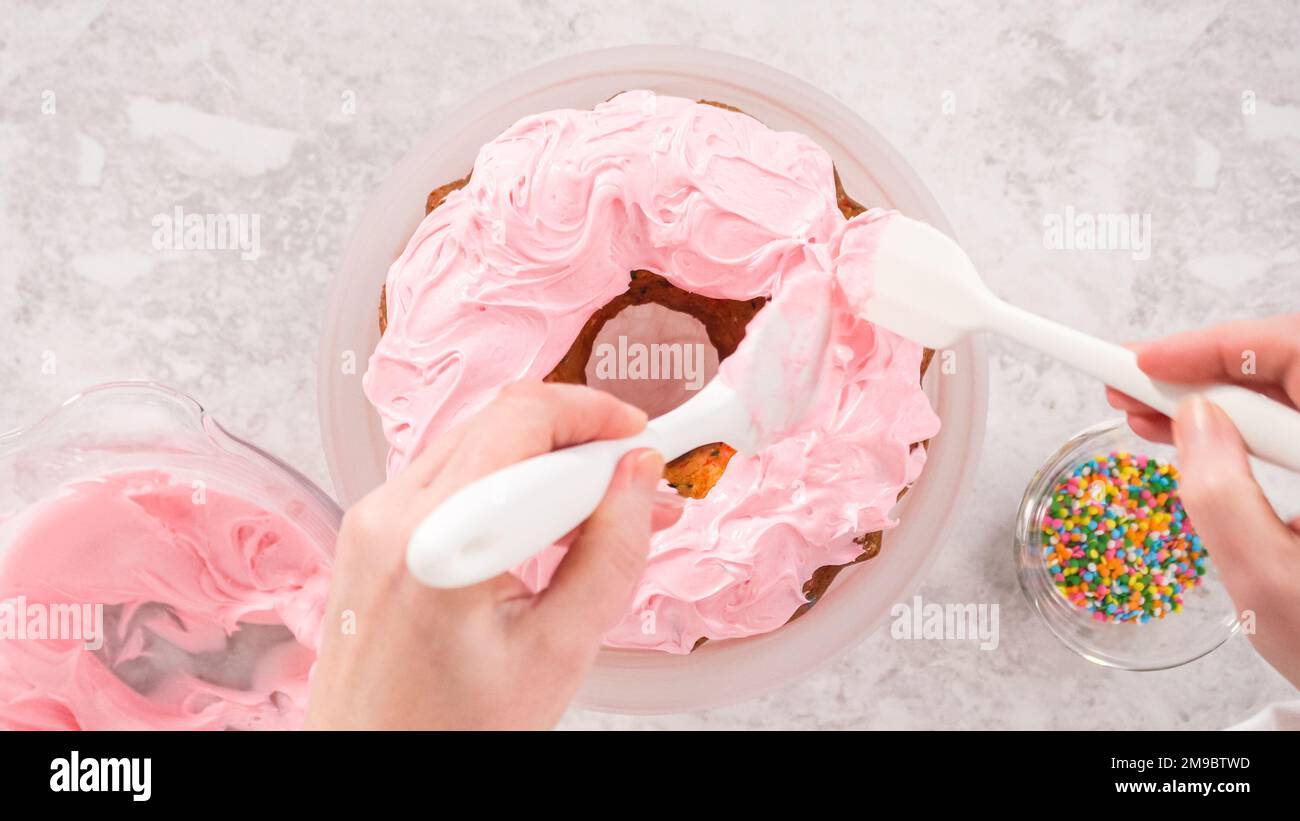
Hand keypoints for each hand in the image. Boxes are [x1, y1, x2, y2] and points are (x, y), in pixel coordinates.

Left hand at [305, 382, 669, 728]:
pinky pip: (452, 478)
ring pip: (478, 445)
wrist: (377, 766)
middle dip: (579, 440)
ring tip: (601, 514)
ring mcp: (374, 518)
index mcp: (436, 540)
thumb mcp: (559, 650)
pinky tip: (546, 530)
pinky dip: (507, 488)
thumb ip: (611, 553)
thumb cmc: (452, 731)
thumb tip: (639, 476)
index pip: (523, 420)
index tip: (643, 439)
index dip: (595, 415)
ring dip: (546, 465)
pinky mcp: (373, 530)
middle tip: (636, 479)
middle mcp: (391, 514)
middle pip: (500, 422)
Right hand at [1106, 315, 1299, 686]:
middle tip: (1131, 386)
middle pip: (1289, 368)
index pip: (1294, 356)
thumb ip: (1221, 497)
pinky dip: (1239, 426)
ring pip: (1287, 396)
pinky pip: (1291, 427)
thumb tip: (1191, 420)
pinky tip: (1196, 438)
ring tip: (1149, 416)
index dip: (1216, 348)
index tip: (1147, 361)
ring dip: (1216, 400)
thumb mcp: (1264, 583)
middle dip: (1204, 372)